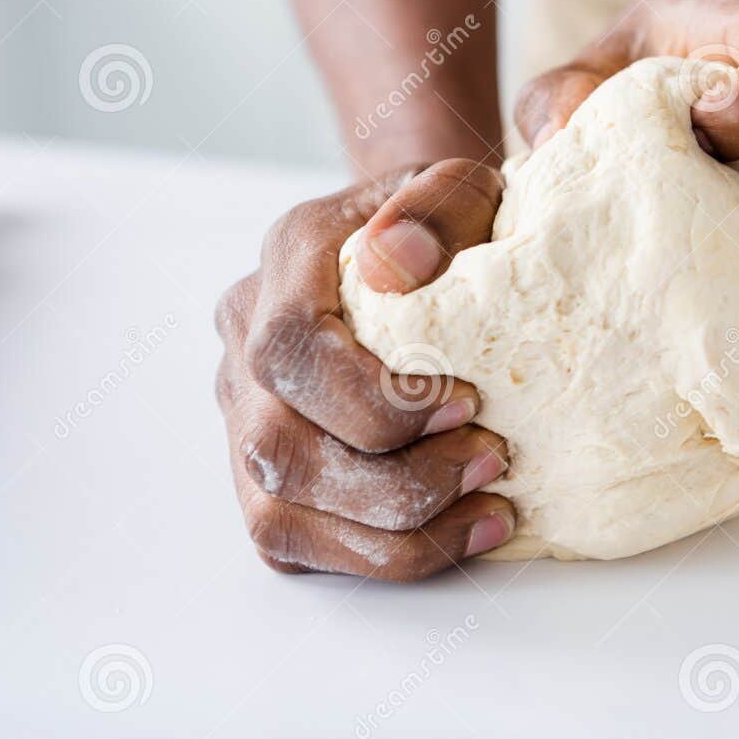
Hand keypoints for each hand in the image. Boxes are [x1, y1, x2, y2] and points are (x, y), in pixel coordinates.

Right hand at [214, 160, 514, 580]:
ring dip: (395, 534)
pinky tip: (463, 532)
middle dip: (397, 480)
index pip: (290, 348)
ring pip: (280, 512)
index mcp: (286, 262)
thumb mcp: (462, 184)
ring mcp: (244, 411)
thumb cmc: (446, 220)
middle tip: (495, 460)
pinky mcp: (265, 469)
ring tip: (492, 507)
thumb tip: (397, 264)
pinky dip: (383, 555)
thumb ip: (437, 207)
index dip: (372, 398)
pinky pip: (298, 541)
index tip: (466, 403)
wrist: (415, 240)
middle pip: (281, 449)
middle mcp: (243, 339)